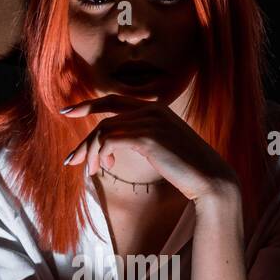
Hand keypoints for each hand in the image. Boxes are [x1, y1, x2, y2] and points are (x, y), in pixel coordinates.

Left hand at [60, 91, 237, 201]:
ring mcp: (150, 121)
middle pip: (104, 117)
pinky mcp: (147, 137)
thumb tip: (113, 146)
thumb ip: (142, 138)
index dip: (89, 105)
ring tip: (92, 172)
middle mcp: (152, 109)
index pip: (114, 100)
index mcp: (156, 108)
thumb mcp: (162, 147)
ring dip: (92, 154)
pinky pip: (109, 141)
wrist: (210, 178)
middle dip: (84, 140)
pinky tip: (104, 169)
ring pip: (104, 131)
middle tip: (71, 160)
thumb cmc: (187, 168)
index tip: (68, 112)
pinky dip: (101, 155)